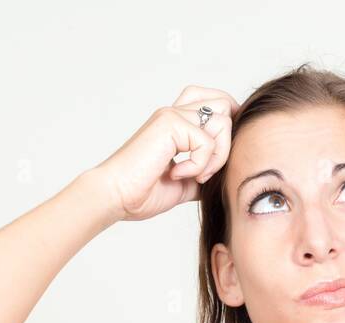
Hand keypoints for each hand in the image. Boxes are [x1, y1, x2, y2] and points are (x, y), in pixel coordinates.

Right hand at [87, 84, 238, 222]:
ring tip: (196, 176)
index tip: (217, 163)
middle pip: (225, 104)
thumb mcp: (186, 183)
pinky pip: (207, 141)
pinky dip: (199, 165)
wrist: (116, 197)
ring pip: (223, 122)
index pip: (216, 103)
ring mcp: (172, 115)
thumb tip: (226, 176)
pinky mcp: (170, 123)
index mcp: (177, 123)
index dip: (227, 128)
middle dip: (228, 142)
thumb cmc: (142, 193)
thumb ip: (205, 172)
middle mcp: (175, 113)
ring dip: (217, 156)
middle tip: (208, 171)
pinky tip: (177, 174)